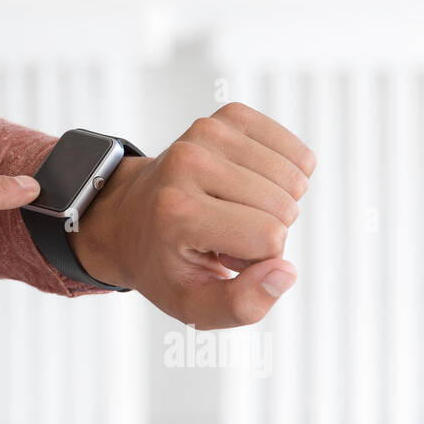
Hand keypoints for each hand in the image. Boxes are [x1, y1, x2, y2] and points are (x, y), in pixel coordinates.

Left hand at [72, 103, 316, 328]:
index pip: (269, 238)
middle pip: (284, 206)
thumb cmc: (165, 264)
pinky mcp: (225, 118)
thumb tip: (286, 272)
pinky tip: (250, 186)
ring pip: (294, 178)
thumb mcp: (194, 306)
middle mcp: (188, 163)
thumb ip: (244, 306)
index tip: (222, 257)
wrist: (129, 217)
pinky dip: (285, 174)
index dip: (260, 259)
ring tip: (232, 211)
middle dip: (268, 230)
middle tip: (224, 235)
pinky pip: (293, 150)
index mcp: (176, 212)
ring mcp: (205, 134)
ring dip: (274, 203)